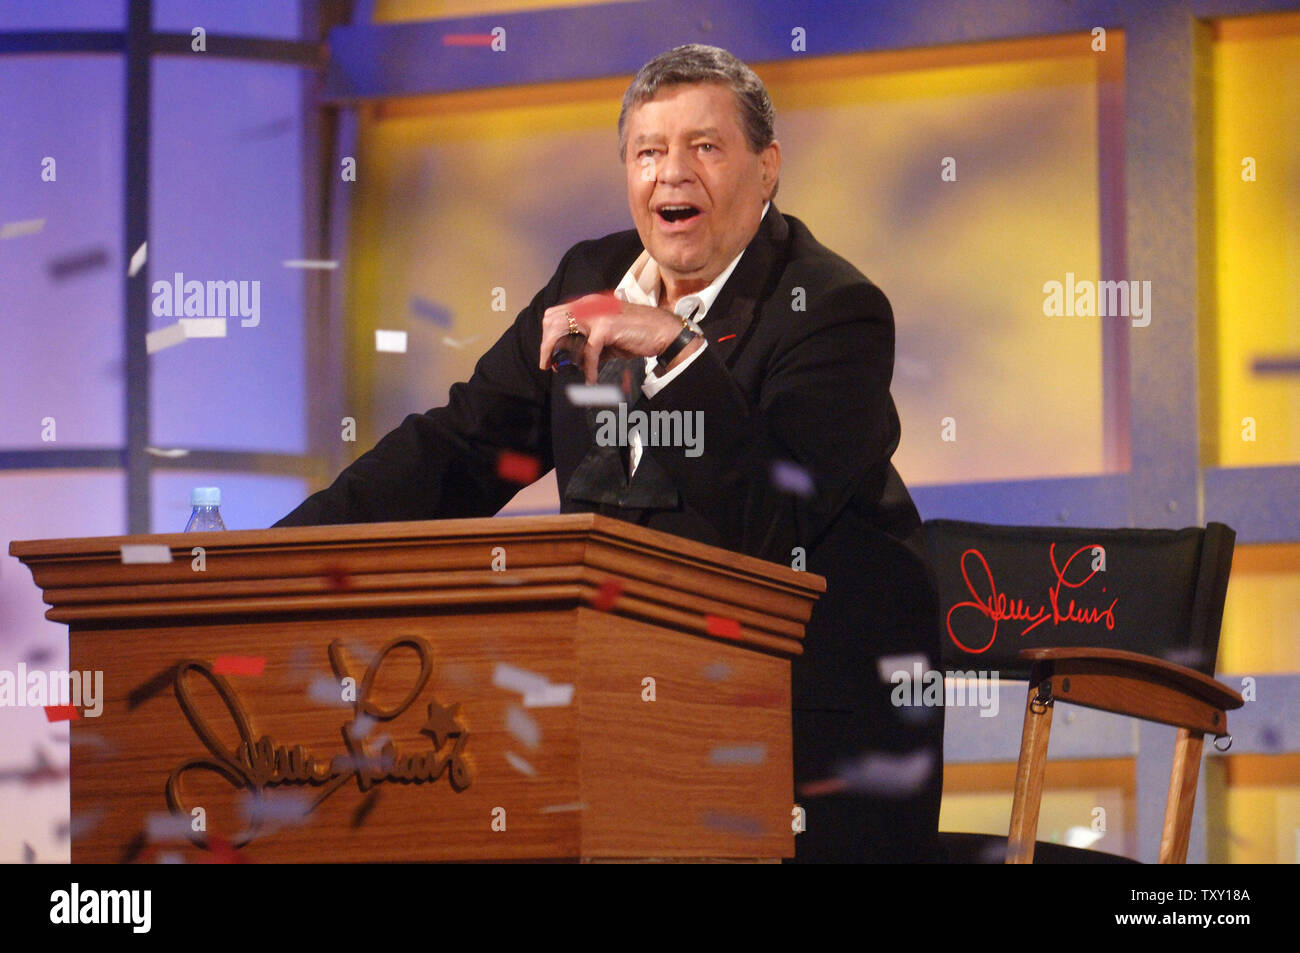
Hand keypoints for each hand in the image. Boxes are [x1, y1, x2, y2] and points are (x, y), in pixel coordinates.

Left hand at [539, 292, 685, 383]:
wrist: (662, 331)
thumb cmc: (637, 333)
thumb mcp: (607, 337)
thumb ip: (589, 344)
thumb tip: (573, 360)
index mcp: (587, 305)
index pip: (555, 314)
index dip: (547, 335)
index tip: (548, 354)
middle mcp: (588, 305)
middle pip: (553, 321)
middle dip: (546, 345)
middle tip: (547, 364)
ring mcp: (596, 314)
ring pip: (563, 332)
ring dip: (558, 354)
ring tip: (561, 370)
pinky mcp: (606, 327)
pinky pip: (588, 352)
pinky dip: (588, 369)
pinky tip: (590, 380)